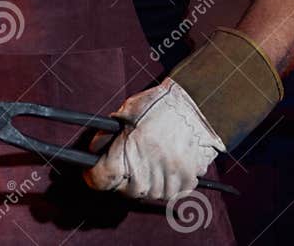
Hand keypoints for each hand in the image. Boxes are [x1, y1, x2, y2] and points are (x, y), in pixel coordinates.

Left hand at [83, 77, 224, 200]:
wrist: (200, 99)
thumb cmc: (162, 102)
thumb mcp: (128, 110)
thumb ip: (108, 132)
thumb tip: (93, 150)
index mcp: (132, 148)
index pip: (102, 178)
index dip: (93, 175)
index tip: (93, 172)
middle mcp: (151, 166)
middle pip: (128, 191)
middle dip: (123, 180)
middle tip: (127, 164)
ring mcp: (172, 174)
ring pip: (152, 194)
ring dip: (147, 183)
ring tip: (149, 163)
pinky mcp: (190, 177)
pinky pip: (175, 192)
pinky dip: (169, 184)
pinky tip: (166, 167)